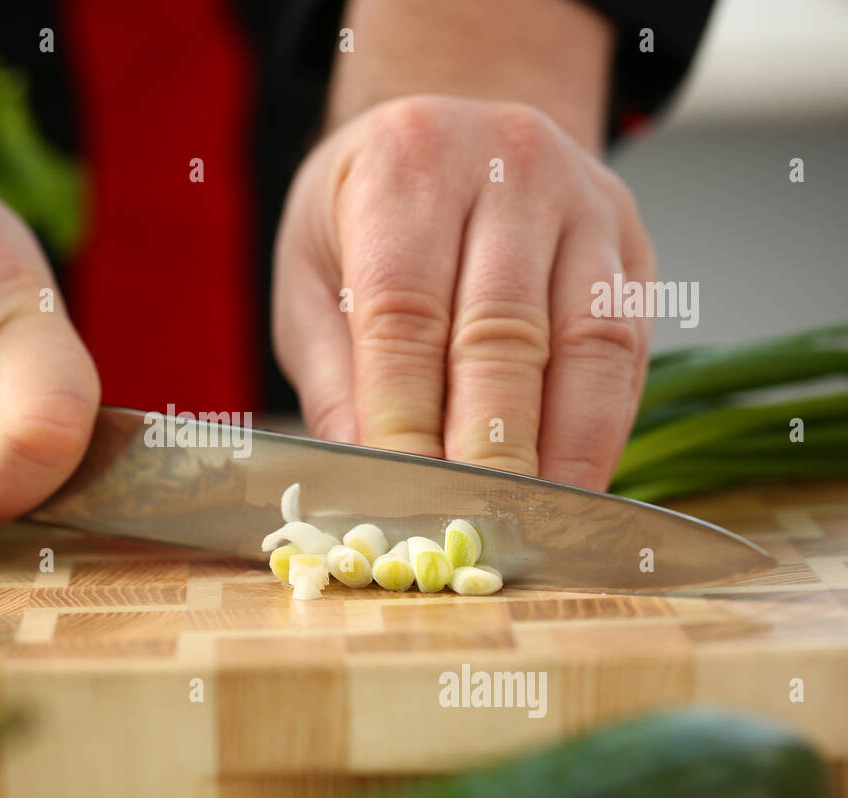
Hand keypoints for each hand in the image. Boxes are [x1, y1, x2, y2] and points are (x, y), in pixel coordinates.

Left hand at [273, 95, 653, 490]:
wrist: (453, 119)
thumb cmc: (364, 214)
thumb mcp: (312, 275)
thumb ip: (333, 375)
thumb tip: (361, 479)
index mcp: (406, 168)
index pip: (406, 313)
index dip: (406, 418)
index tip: (402, 499)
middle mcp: (507, 170)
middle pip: (503, 334)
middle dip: (488, 451)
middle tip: (470, 533)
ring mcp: (584, 202)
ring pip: (585, 344)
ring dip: (562, 450)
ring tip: (532, 525)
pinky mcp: (630, 243)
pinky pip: (627, 347)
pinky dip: (602, 426)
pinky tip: (574, 482)